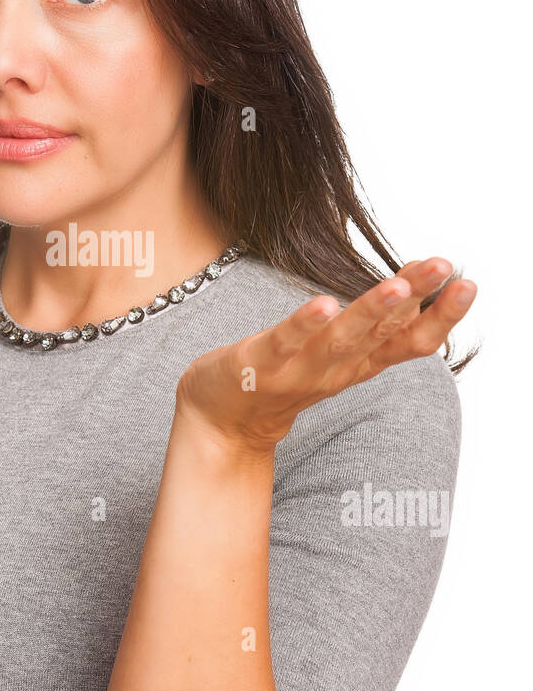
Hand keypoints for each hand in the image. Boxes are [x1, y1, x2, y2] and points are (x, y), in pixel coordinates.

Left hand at [174, 257, 476, 460]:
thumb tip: (413, 285)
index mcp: (358, 364)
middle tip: (444, 267)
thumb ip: (374, 324)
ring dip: (370, 312)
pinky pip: (284, 342)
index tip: (468, 284)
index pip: (409, 341)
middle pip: (382, 332)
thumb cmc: (285, 377)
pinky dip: (304, 325)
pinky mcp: (258, 364)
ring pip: (341, 339)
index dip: (441, 316)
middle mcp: (335, 368)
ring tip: (397, 287)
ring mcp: (298, 369)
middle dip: (416, 299)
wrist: (222, 424)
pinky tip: (323, 304)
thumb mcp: (338, 352)